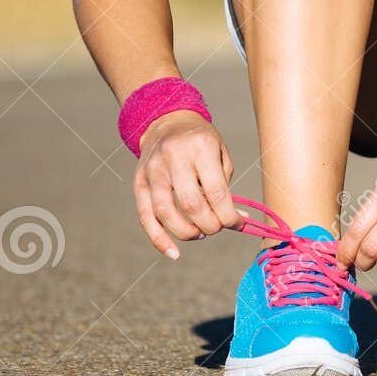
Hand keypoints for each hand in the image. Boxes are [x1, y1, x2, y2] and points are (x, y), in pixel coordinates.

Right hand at [133, 110, 239, 258]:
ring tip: (200, 233)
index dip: (229, 215)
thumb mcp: (221, 154)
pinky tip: (173, 253)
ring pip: (165, 212)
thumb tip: (238, 220)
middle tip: (218, 227)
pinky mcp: (138, 182)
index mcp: (200, 148)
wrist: (167, 122)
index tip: (238, 224)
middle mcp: (173, 159)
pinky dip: (158, 239)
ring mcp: (152, 171)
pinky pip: (145, 216)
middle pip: (191, 204)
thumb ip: (226, 187)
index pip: (216, 192)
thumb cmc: (202, 143)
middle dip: (210, 225)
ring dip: (186, 232)